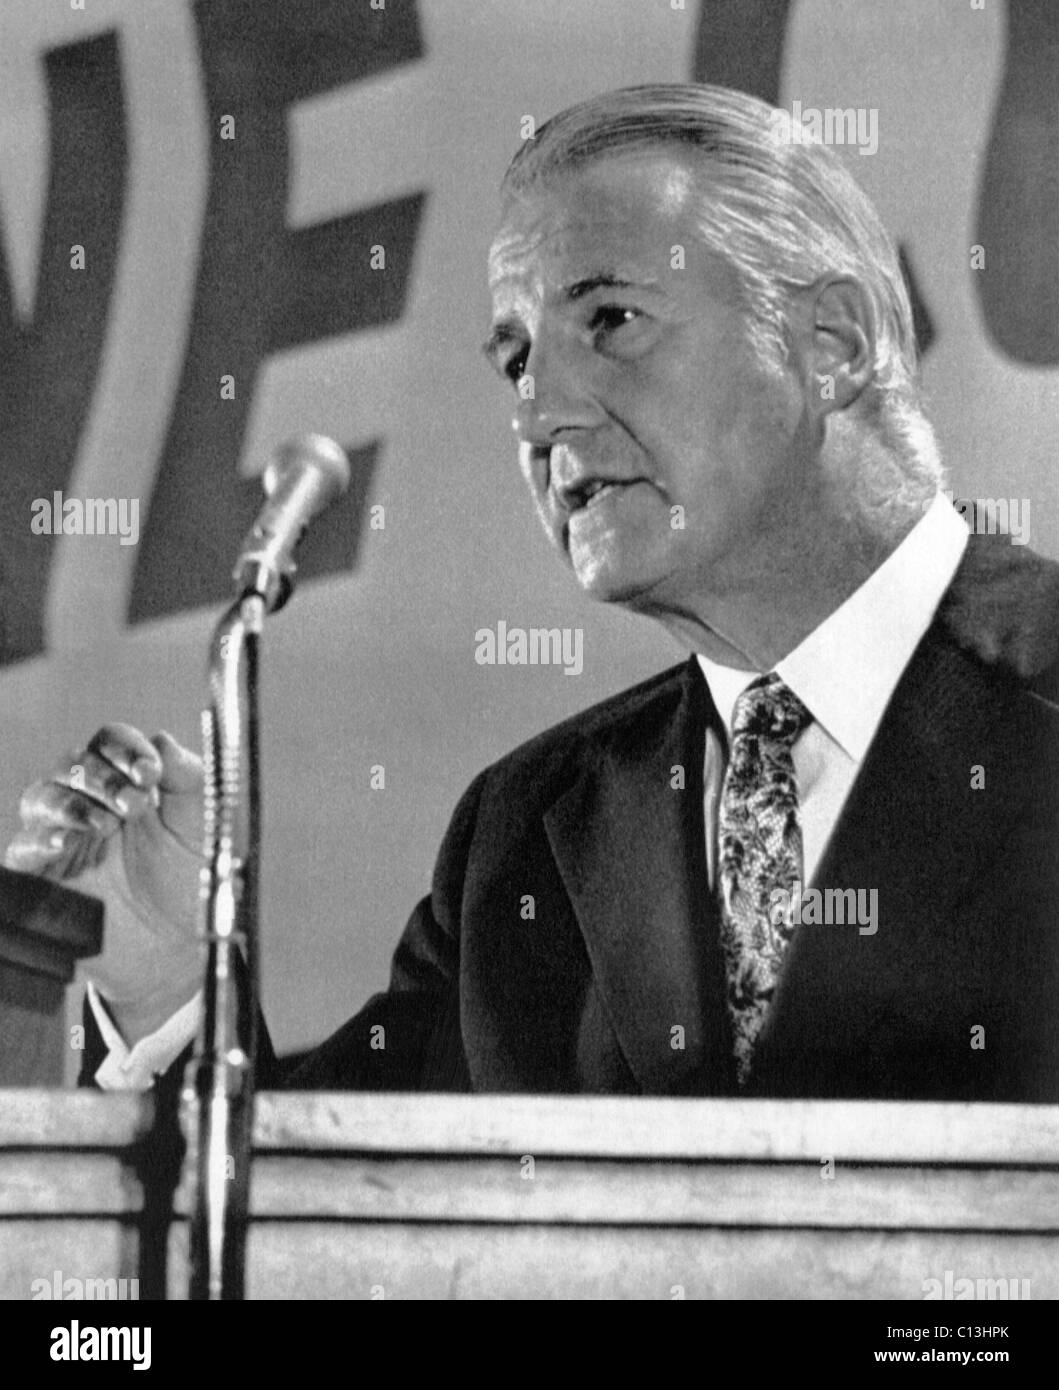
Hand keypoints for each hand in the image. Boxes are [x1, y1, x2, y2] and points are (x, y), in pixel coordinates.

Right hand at [4, 725, 204, 1043]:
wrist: (181, 949)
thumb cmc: (196, 881)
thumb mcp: (206, 824)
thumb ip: (188, 776)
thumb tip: (161, 740)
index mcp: (130, 782)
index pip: (111, 742)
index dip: (125, 748)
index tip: (150, 772)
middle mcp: (92, 803)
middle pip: (73, 763)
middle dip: (102, 776)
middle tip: (135, 803)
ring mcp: (65, 839)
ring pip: (41, 797)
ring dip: (70, 802)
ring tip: (105, 824)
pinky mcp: (44, 879)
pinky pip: (21, 848)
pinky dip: (38, 839)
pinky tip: (65, 842)